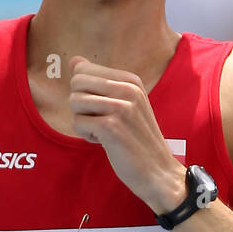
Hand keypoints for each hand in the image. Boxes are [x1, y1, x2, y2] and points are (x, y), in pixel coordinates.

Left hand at [68, 56, 187, 211]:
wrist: (158, 171)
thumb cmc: (137, 139)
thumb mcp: (124, 103)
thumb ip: (99, 82)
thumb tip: (74, 61)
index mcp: (130, 80)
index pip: (83, 70)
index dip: (85, 92)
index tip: (102, 108)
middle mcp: (127, 89)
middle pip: (76, 83)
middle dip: (80, 105)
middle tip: (99, 120)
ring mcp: (120, 107)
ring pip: (75, 101)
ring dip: (83, 121)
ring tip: (103, 131)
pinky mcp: (111, 127)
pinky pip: (78, 122)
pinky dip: (86, 135)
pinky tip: (104, 141)